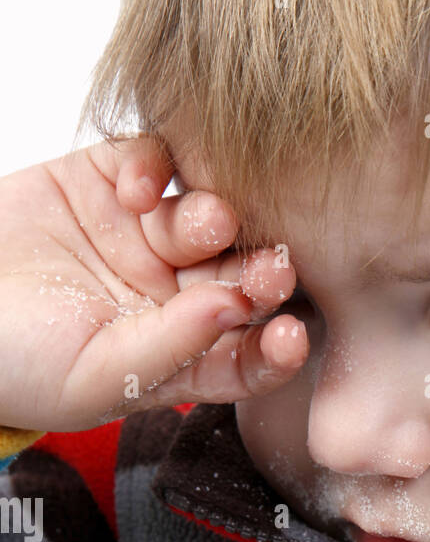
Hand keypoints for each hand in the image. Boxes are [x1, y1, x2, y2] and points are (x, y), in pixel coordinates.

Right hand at [0, 135, 307, 432]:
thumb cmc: (19, 366)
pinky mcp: (113, 182)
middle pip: (240, 280)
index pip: (247, 357)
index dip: (274, 351)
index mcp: (183, 357)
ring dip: (212, 218)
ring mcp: (148, 237)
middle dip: (260, 273)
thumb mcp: (96, 379)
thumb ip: (168, 351)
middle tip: (274, 266)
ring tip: (206, 218)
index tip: (291, 339)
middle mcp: (178, 297)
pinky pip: (154, 162)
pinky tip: (138, 187)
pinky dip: (155, 167)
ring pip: (204, 219)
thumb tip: (234, 312)